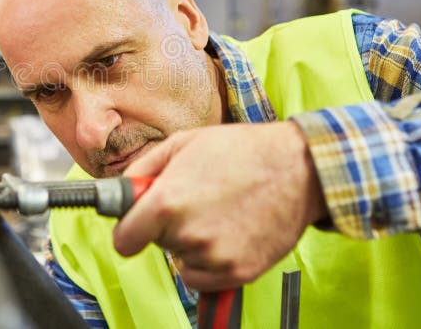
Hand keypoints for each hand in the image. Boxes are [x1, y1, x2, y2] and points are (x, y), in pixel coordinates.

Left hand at [112, 121, 326, 290]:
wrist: (298, 168)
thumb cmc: (240, 150)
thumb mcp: (182, 143)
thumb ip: (143, 170)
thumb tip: (122, 191)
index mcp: (167, 202)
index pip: (124, 240)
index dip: (127, 231)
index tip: (134, 226)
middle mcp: (188, 234)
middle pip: (157, 244)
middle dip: (168, 225)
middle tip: (196, 199)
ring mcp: (215, 257)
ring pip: (182, 259)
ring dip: (193, 241)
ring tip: (219, 210)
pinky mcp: (239, 273)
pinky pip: (204, 277)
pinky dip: (210, 261)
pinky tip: (228, 232)